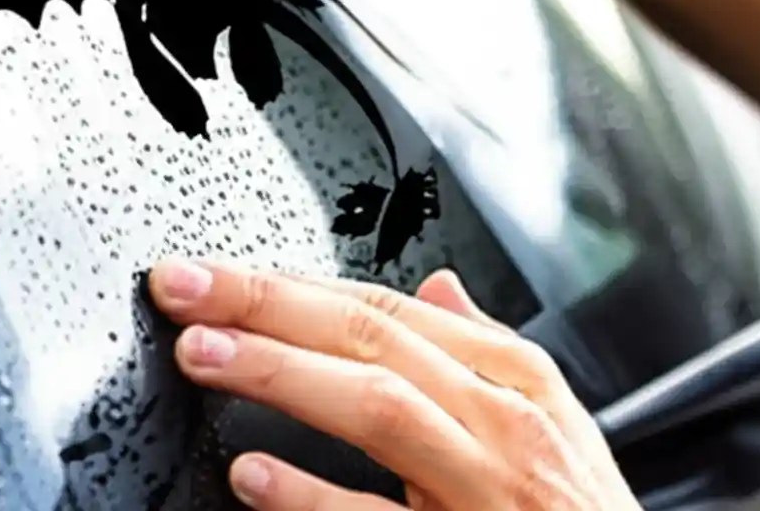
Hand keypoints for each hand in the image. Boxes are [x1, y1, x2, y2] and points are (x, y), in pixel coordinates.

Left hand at [148, 259, 641, 509]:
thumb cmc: (577, 509)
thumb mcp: (546, 417)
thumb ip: (481, 349)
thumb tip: (436, 285)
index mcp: (512, 376)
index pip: (384, 309)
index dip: (290, 284)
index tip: (213, 272)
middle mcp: (503, 422)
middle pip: (370, 338)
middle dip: (268, 305)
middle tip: (182, 287)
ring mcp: (489, 489)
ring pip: (380, 406)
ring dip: (282, 372)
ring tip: (202, 354)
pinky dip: (316, 497)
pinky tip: (252, 479)